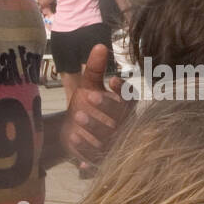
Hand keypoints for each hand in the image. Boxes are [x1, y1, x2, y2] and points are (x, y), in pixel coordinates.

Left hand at [60, 44, 133, 167]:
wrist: (74, 131)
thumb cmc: (88, 105)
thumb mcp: (90, 85)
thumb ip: (95, 68)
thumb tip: (100, 46)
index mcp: (124, 106)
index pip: (130, 98)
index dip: (124, 91)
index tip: (113, 80)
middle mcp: (122, 125)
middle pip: (121, 117)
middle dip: (106, 107)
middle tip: (90, 97)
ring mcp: (112, 142)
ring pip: (108, 136)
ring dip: (94, 127)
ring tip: (78, 116)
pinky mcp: (100, 157)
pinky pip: (95, 155)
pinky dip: (84, 148)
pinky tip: (73, 138)